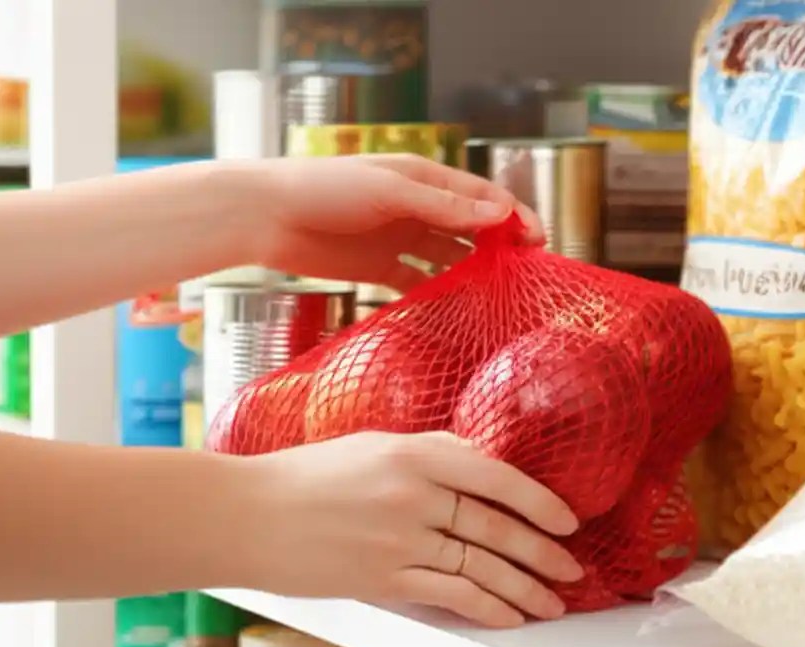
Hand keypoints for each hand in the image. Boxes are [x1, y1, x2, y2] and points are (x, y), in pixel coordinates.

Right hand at [243, 431, 582, 627]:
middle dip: (543, 553)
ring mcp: (399, 540)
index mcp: (412, 452)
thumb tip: (476, 462)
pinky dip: (486, 607)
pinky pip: (450, 595)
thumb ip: (425, 453)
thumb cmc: (302, 476)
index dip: (539, 501)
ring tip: (551, 604)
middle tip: (571, 570)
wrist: (247, 515)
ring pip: (481, 566)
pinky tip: (507, 615)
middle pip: (496, 527)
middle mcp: (412, 494)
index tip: (565, 520)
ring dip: (523, 589)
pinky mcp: (383, 579)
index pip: (495, 475)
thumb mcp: (369, 445)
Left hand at [247, 155, 545, 291]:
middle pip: (470, 228)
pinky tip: (458, 310)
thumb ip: (442, 205)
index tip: (537, 241)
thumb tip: (499, 213)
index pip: (480, 197)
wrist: (266, 215)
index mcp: (422, 177)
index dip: (512, 216)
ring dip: (474, 273)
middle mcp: (416, 207)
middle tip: (528, 272)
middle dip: (501, 246)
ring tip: (500, 296)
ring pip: (449, 258)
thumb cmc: (324, 189)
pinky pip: (419, 283)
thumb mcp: (390, 191)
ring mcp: (399, 239)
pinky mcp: (379, 269)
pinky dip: (439, 294)